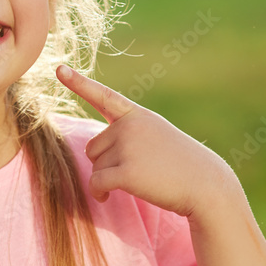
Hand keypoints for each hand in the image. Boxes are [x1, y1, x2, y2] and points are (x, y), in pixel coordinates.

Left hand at [56, 65, 233, 218]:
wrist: (206, 185)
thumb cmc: (180, 164)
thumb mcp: (156, 136)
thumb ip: (127, 134)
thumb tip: (93, 151)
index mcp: (137, 115)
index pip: (103, 96)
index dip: (79, 83)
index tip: (59, 69)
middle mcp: (129, 126)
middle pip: (92, 146)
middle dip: (105, 162)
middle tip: (134, 169)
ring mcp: (128, 147)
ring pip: (94, 165)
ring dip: (105, 178)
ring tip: (134, 180)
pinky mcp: (126, 171)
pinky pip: (95, 182)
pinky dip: (99, 193)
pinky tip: (108, 196)